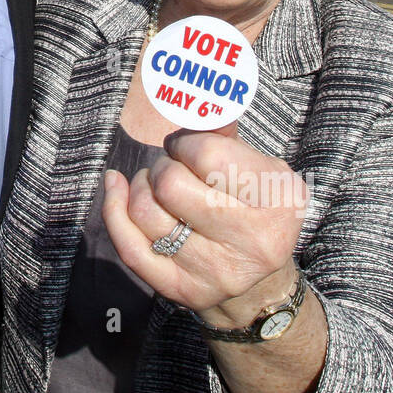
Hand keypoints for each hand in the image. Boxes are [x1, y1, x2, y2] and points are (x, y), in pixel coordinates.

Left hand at [102, 122, 306, 326]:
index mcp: (277, 199)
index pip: (207, 156)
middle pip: (171, 185)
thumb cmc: (252, 208)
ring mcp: (216, 270)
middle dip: (161, 167)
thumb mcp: (257, 169)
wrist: (259, 284)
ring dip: (140, 188)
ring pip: (146, 213)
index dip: (184, 145)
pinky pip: (130, 248)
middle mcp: (252, 239)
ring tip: (153, 185)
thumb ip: (225, 136)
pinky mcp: (183, 290)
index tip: (185, 149)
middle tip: (170, 169)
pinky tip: (116, 188)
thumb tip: (192, 102)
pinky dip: (114, 211)